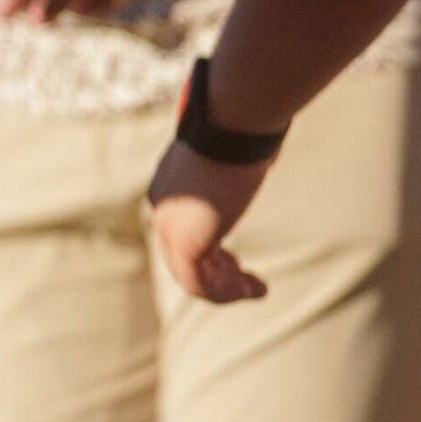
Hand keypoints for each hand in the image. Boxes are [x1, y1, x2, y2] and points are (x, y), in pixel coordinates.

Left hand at [147, 140, 273, 305]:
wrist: (234, 128)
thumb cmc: (242, 134)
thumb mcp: (232, 157)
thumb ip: (231, 173)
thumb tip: (256, 161)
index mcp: (168, 192)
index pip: (182, 237)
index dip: (212, 257)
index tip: (237, 265)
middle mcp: (162, 210)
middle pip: (184, 259)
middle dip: (220, 276)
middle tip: (251, 283)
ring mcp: (169, 227)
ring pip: (191, 277)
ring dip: (226, 290)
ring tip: (257, 291)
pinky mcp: (185, 241)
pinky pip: (199, 283)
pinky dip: (225, 293)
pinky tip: (252, 290)